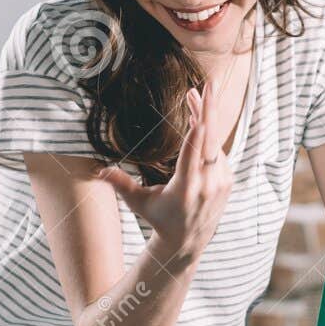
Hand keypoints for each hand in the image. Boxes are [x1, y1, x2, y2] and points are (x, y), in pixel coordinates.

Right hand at [96, 85, 232, 260]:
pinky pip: (218, 149)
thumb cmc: (159, 218)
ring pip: (215, 142)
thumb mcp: (138, 203)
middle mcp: (206, 185)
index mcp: (185, 190)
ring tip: (193, 96)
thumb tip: (97, 171)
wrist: (189, 240)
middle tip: (207, 85)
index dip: (196, 141)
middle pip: (210, 143)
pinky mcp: (227, 179)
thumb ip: (121, 185)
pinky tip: (200, 119)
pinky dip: (209, 134)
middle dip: (207, 112)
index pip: (191, 162)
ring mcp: (220, 182)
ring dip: (205, 117)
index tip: (199, 121)